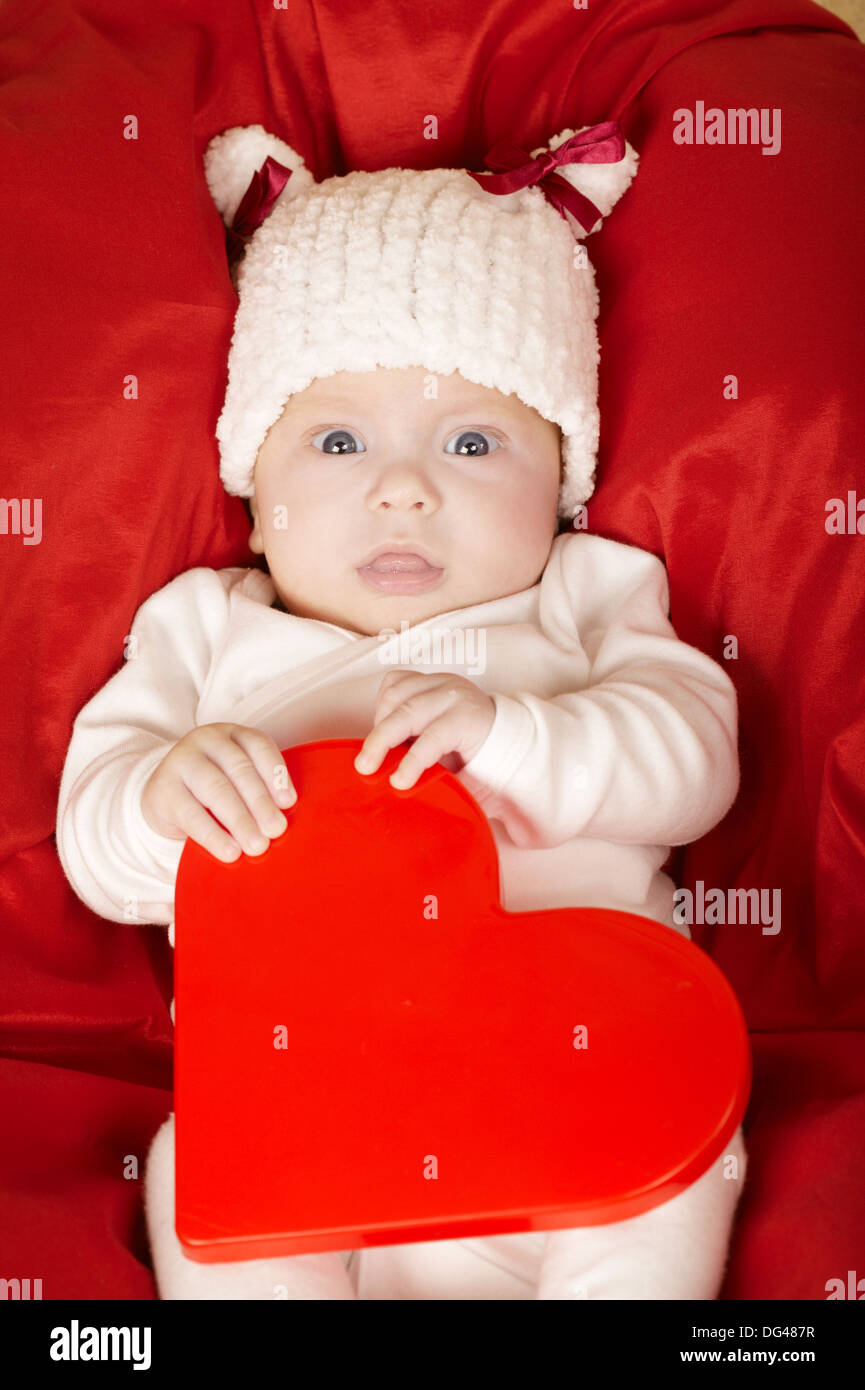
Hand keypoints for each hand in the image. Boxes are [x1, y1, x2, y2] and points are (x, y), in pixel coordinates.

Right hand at [141, 723, 295, 862]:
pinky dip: (213, 836)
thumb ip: (260, 791)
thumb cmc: (215, 788)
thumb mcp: (237, 779)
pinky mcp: (162, 789)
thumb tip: (282, 823)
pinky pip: (191, 814)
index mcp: (232, 734)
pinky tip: (230, 852)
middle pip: (238, 769)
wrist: (164, 793)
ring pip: (216, 789)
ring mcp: (181, 761)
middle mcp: (206, 740)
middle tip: (276, 830)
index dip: (275, 773)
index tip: (288, 802)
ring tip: (257, 845)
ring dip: (240, 820)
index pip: (258, 745)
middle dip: (260, 802)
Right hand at [354, 671, 495, 788]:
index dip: (413, 760)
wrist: (494, 729)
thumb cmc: (480, 756)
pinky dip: (382, 705)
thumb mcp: (469, 773)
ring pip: (394, 693)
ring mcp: (436, 681)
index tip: (397, 782)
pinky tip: (385, 725)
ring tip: (377, 749)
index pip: (436, 736)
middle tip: (365, 767)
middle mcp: (452, 693)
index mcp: (469, 717)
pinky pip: (392, 683)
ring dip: (379, 723)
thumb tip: (413, 798)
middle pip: (408, 711)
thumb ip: (443, 781)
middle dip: (381, 740)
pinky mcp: (422, 678)